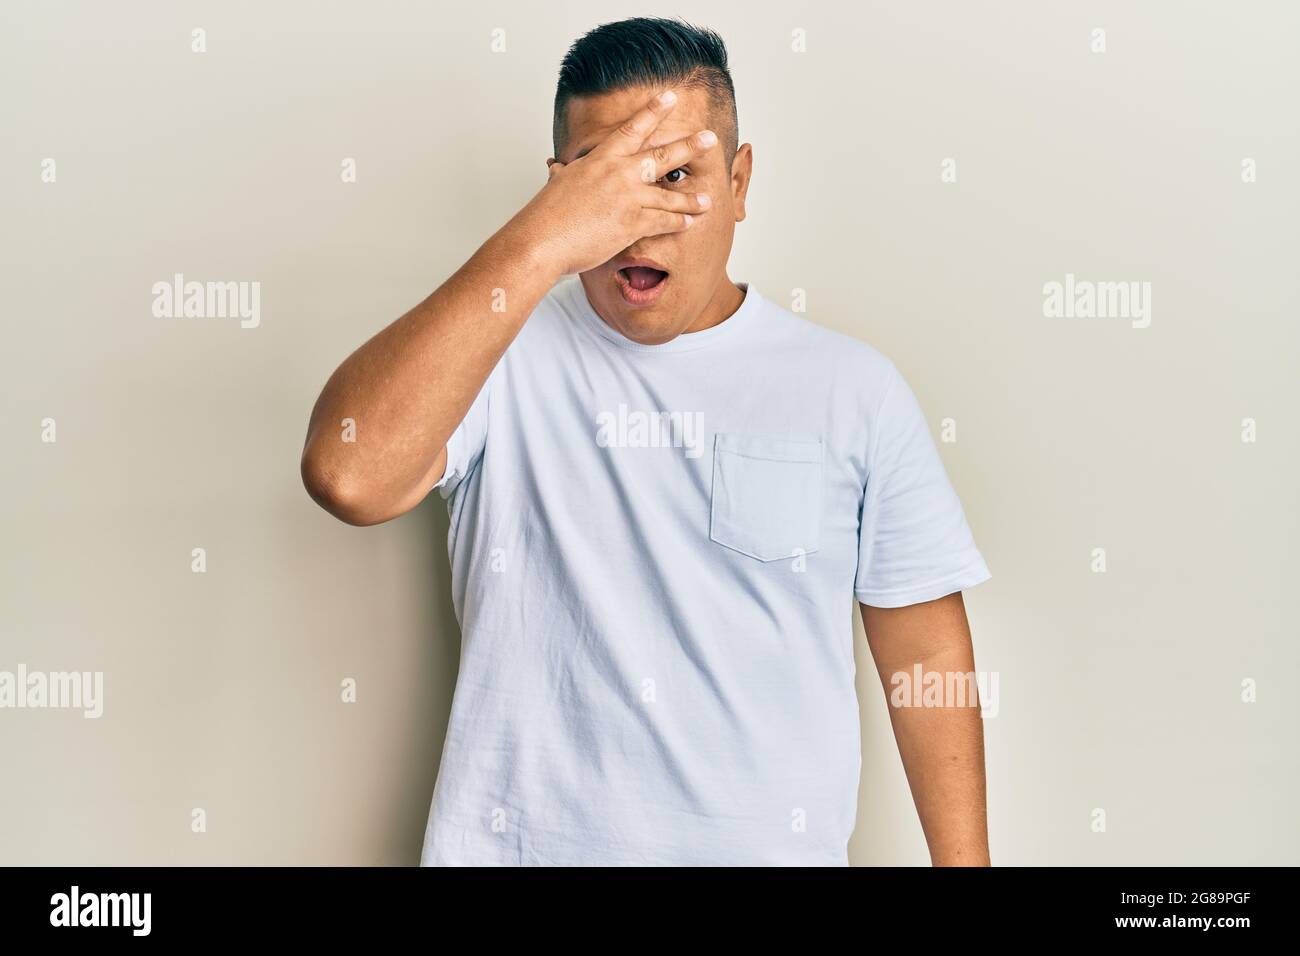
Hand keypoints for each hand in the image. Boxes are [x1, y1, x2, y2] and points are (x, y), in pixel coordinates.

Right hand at [513, 90, 716, 276]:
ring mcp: (628, 198)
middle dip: (690, 146)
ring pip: (669, 194)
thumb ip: (566, 174)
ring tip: (709, 198)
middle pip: (663, 155)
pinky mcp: (632, 223)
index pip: (633, 128)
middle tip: (710, 138)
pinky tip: (690, 223)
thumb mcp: (558, 184)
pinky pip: (663, 221)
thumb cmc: (545, 215)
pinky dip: (678, 223)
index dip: (654, 111)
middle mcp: (619, 173)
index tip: (671, 97)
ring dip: (691, 198)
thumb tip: (558, 169)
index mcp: (601, 158)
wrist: (541, 240)